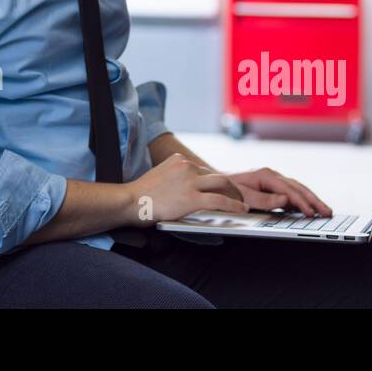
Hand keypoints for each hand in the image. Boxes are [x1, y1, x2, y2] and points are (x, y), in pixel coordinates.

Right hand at [124, 153, 246, 226]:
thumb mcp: (160, 175)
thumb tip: (186, 188)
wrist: (130, 201)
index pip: (203, 170)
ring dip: (235, 194)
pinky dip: (234, 205)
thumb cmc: (141, 194)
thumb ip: (175, 177)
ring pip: (222, 184)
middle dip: (230, 186)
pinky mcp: (192, 198)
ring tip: (241, 203)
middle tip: (236, 196)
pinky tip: (241, 210)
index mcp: (179, 160)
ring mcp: (190, 181)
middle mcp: (187, 166)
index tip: (220, 189)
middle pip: (216, 175)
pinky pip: (219, 201)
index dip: (214, 182)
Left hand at [225, 167, 330, 216]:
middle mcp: (272, 175)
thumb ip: (265, 199)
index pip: (290, 190)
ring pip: (297, 188)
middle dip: (314, 200)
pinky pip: (292, 192)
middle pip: (298, 187)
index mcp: (266, 175)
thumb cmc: (229, 189)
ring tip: (325, 210)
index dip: (302, 202)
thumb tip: (286, 200)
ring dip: (312, 199)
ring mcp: (273, 179)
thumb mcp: (244, 196)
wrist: (218, 182)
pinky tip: (310, 209)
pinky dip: (303, 200)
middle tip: (328, 212)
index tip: (311, 213)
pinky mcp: (273, 185)